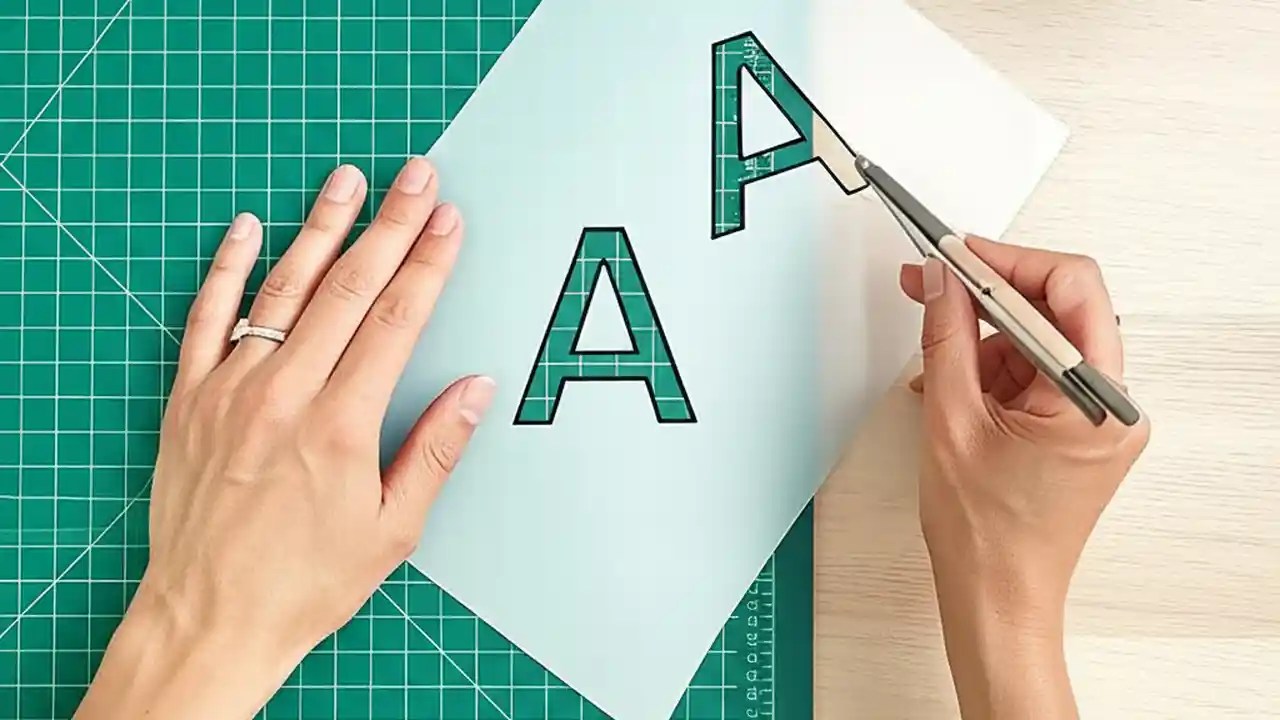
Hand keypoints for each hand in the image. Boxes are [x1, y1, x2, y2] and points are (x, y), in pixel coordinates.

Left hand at [75, 158, 493, 719]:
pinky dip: (226, 269)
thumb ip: (434, 449)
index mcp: (340, 425)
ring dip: (320, 229)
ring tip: (347, 181)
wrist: (210, 618)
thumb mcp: (391, 529)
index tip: (448, 222)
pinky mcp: (189, 399)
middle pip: (348, 288)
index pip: (397, 320)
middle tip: (415, 180)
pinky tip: (246, 229)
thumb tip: (475, 388)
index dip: (428, 263)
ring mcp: (230, 390)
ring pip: (282, 289)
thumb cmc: (305, 583)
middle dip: (389, 226)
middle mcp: (284, 394)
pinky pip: (207, 318)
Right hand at [899, 236, 1150, 719]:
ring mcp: (1096, 416)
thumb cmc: (985, 535)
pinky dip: (991, 372)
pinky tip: (955, 394)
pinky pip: (1034, 372)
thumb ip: (945, 339)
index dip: (1006, 261)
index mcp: (1096, 400)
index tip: (955, 253)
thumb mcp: (950, 422)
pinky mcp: (1077, 427)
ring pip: (1039, 340)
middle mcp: (1111, 403)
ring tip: (940, 381)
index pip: (1069, 288)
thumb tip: (939, 280)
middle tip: (931, 287)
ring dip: (983, 344)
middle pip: (1056, 310)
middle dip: (987, 299)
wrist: (997, 598)